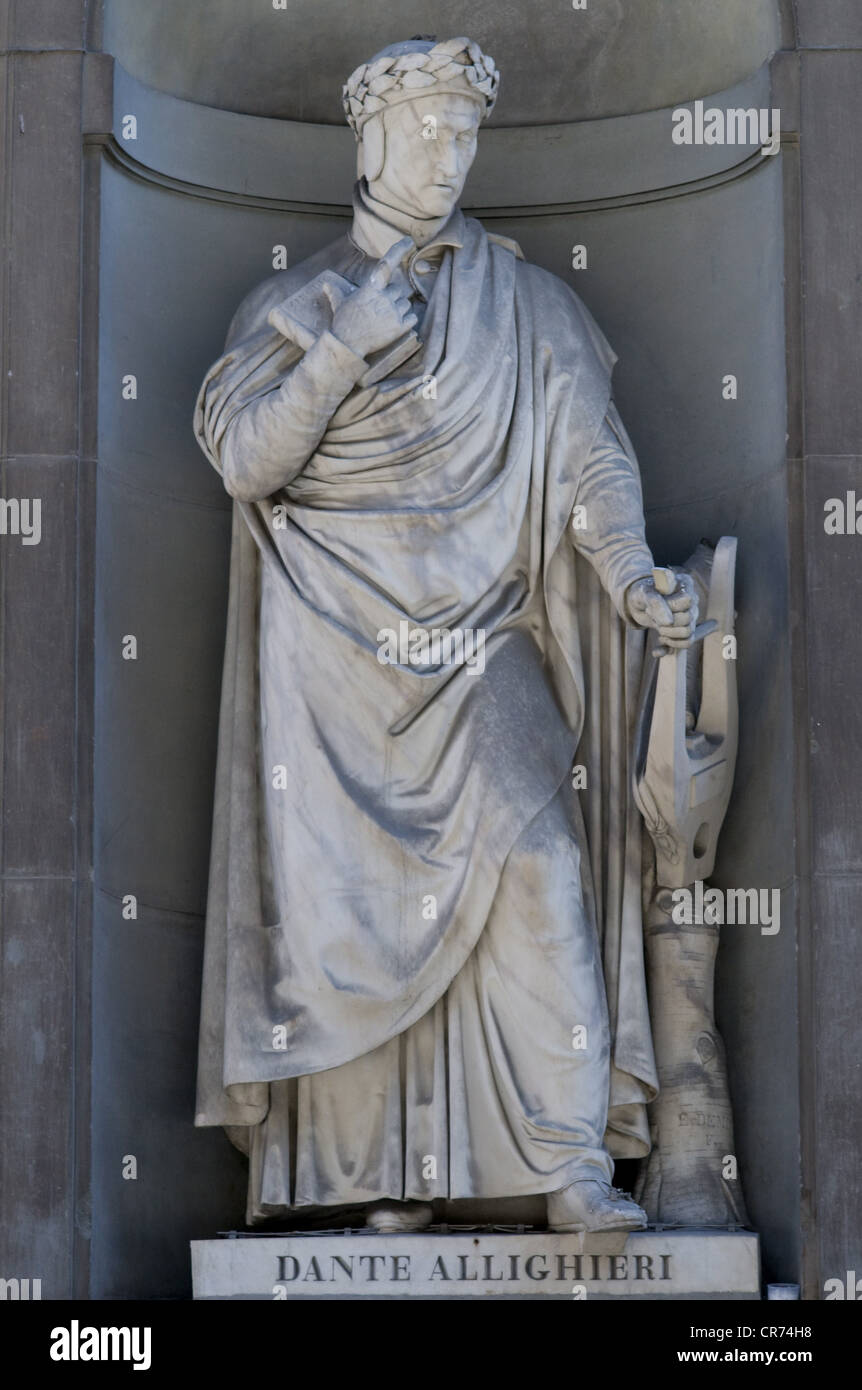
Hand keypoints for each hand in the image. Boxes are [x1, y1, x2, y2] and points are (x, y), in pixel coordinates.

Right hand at [329, 236, 417, 359]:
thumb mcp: (339, 305)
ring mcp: (393, 312)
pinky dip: (407, 321)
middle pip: (397, 290)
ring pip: (406, 303)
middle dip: (391, 298)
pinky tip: (394, 326)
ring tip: (384, 320)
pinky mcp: (400, 327)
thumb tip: (326, 285)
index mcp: (371, 288)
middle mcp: (384, 297)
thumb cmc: (343, 324)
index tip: (409, 241)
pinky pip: (412, 318)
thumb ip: (336, 292)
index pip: (386, 264)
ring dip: (399, 309)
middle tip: (379, 310)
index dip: (398, 250)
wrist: (348, 345)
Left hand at [626, 571, 698, 649]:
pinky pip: (685, 644)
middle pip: (688, 619)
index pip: (687, 600)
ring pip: (688, 633)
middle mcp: (692, 601)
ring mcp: (691, 617)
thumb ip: (656, 603)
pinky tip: (657, 648)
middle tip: (650, 615)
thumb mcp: (644, 594)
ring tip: (656, 627)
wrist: (639, 603)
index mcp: (685, 585)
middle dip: (665, 621)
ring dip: (668, 634)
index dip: (670, 606)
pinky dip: (670, 647)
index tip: (652, 605)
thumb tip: (668, 622)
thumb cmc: (642, 593)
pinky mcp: (684, 631)